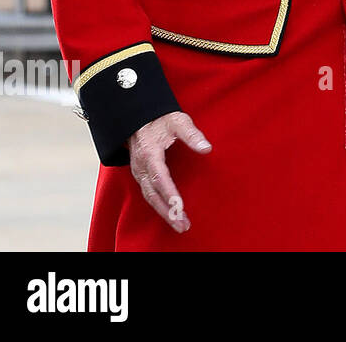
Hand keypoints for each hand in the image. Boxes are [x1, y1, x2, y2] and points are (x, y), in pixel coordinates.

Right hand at [127, 111, 211, 232]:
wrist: (138, 119)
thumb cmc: (160, 120)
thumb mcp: (177, 121)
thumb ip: (192, 134)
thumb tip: (207, 148)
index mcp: (150, 153)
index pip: (160, 177)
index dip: (169, 193)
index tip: (179, 206)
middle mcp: (142, 167)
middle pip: (152, 194)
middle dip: (167, 211)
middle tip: (182, 225)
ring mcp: (140, 173)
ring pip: (149, 198)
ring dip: (164, 213)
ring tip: (180, 225)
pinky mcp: (142, 176)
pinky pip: (149, 195)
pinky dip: (159, 206)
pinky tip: (171, 215)